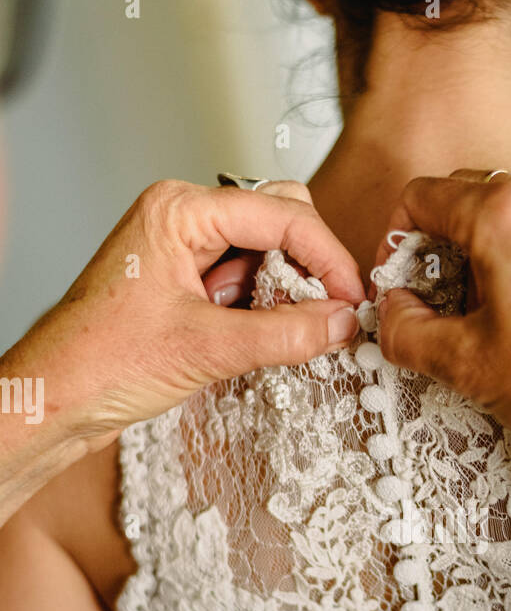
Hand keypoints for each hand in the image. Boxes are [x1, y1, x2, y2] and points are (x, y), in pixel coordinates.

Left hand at [5, 178, 363, 451]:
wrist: (57, 400)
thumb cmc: (102, 362)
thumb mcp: (207, 349)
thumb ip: (284, 334)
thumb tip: (341, 324)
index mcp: (179, 210)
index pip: (281, 215)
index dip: (326, 257)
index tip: (353, 300)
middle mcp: (182, 218)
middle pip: (279, 219)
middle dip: (310, 267)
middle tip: (332, 314)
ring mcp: (184, 249)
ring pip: (266, 253)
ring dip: (289, 292)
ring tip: (297, 334)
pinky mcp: (186, 282)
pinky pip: (246, 282)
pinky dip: (268, 308)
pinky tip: (271, 338)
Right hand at [374, 171, 510, 478]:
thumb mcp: (465, 365)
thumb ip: (406, 332)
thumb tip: (391, 313)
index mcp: (504, 215)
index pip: (421, 197)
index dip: (393, 243)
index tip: (395, 288)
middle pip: (461, 197)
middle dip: (433, 246)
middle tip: (429, 305)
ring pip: (502, 214)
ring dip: (473, 255)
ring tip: (474, 319)